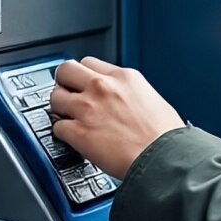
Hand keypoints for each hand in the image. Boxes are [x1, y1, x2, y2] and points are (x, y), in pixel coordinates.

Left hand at [50, 57, 184, 181]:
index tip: (84, 83)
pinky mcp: (79, 132)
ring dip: (60, 108)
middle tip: (68, 95)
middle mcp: (103, 87)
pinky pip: (57, 127)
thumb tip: (121, 99)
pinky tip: (73, 138)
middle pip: (66, 70)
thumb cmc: (165, 135)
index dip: (84, 74)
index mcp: (124, 77)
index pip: (89, 62)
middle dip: (64, 83)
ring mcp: (88, 109)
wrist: (163, 158)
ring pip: (55, 97)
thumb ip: (129, 93)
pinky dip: (63, 133)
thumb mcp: (152, 99)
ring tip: (68, 117)